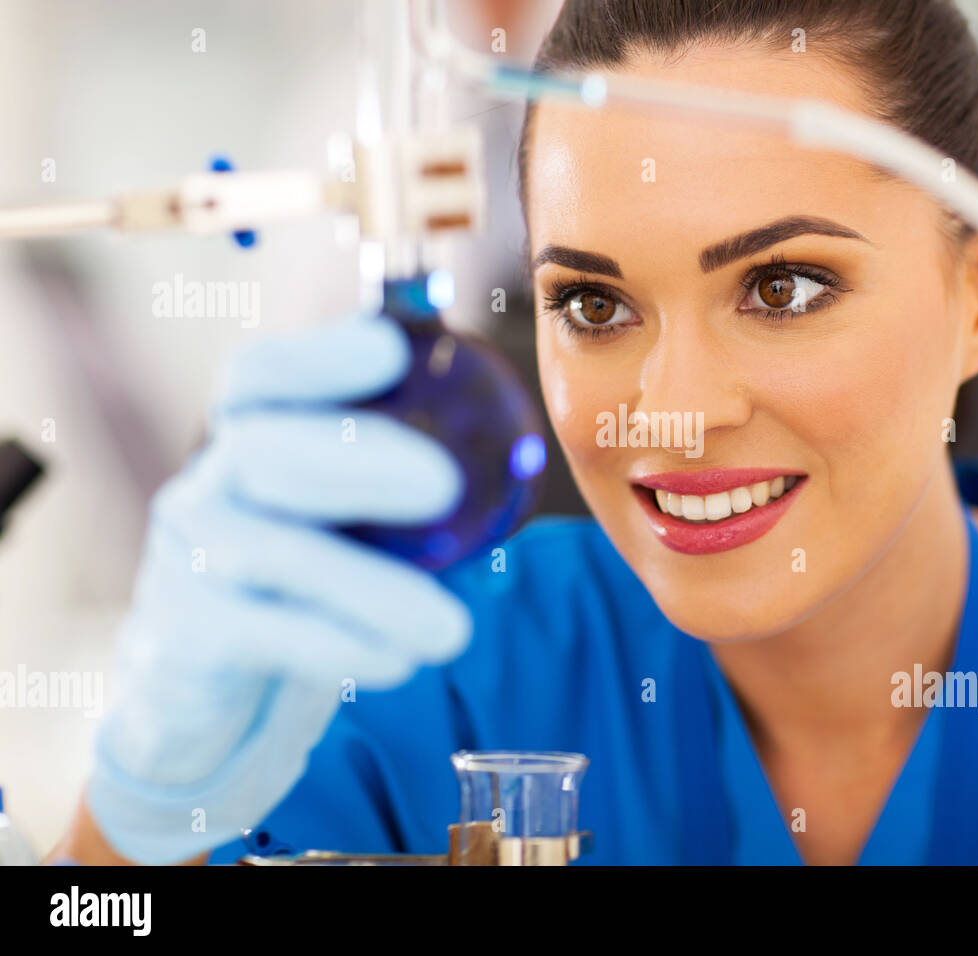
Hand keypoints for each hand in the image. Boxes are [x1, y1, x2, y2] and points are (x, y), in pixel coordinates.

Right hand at [87, 315, 471, 863]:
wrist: (224, 708)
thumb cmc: (315, 599)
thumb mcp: (361, 533)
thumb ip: (419, 493)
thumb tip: (528, 463)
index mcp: (251, 441)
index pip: (260, 376)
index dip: (320, 356)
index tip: (393, 348)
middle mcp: (209, 486)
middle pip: (260, 446)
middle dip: (354, 455)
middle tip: (446, 483)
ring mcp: (187, 559)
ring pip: (274, 553)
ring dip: (373, 587)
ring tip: (454, 630)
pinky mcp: (185, 637)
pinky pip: (263, 634)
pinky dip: (337, 646)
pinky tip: (399, 663)